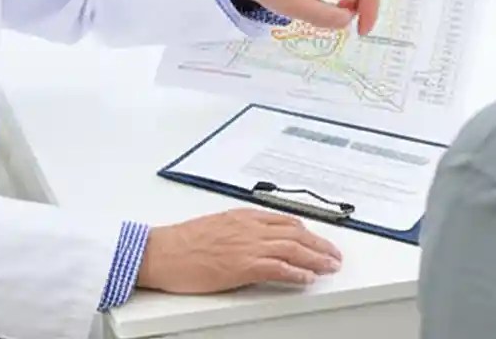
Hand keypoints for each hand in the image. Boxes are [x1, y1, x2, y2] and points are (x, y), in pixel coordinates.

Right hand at [136, 208, 342, 293]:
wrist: (161, 252)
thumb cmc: (181, 243)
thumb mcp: (215, 227)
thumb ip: (238, 231)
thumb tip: (254, 242)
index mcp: (243, 217)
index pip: (285, 221)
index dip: (306, 232)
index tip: (317, 240)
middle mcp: (249, 227)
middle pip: (296, 233)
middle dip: (319, 245)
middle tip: (334, 255)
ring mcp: (247, 246)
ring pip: (293, 248)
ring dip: (315, 258)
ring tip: (329, 267)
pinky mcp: (242, 266)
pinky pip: (278, 268)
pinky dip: (296, 273)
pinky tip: (306, 278)